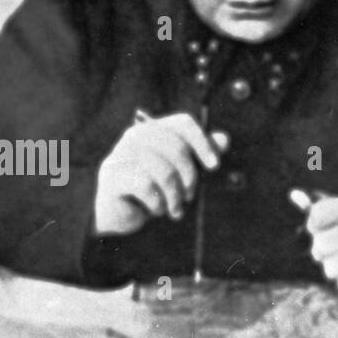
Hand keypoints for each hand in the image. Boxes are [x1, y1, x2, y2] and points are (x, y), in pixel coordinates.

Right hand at [93, 113, 228, 236]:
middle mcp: (135, 135)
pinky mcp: (112, 175)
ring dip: (175, 196)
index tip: (214, 166)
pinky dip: (158, 203)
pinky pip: (146, 186)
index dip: (203, 142)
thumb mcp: (181, 171)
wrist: (118, 213)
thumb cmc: (154, 187)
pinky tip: (156, 210)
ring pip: (164, 171)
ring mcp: (121, 154)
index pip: (183, 123)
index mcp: (153, 128)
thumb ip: (201, 154)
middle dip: (190, 177)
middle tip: (190, 197)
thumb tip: (224, 139)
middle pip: (177, 148)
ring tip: (175, 209)